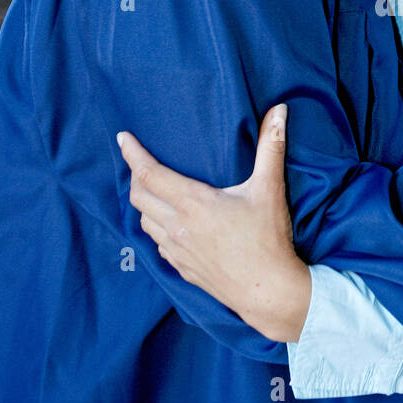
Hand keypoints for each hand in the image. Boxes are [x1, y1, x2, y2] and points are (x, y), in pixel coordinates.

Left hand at [117, 104, 310, 341]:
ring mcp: (177, 250)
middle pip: (138, 196)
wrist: (268, 292)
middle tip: (140, 162)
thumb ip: (271, 147)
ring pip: (144, 221)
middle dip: (134, 176)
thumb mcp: (270, 189)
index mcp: (193, 203)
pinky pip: (157, 243)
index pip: (149, 174)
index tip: (123, 138)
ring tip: (153, 190)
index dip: (132, 154)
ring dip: (144, 202)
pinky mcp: (182, 268)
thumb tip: (279, 110)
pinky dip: (155, 227)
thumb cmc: (268, 240)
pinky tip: (169, 223)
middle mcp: (177, 226)